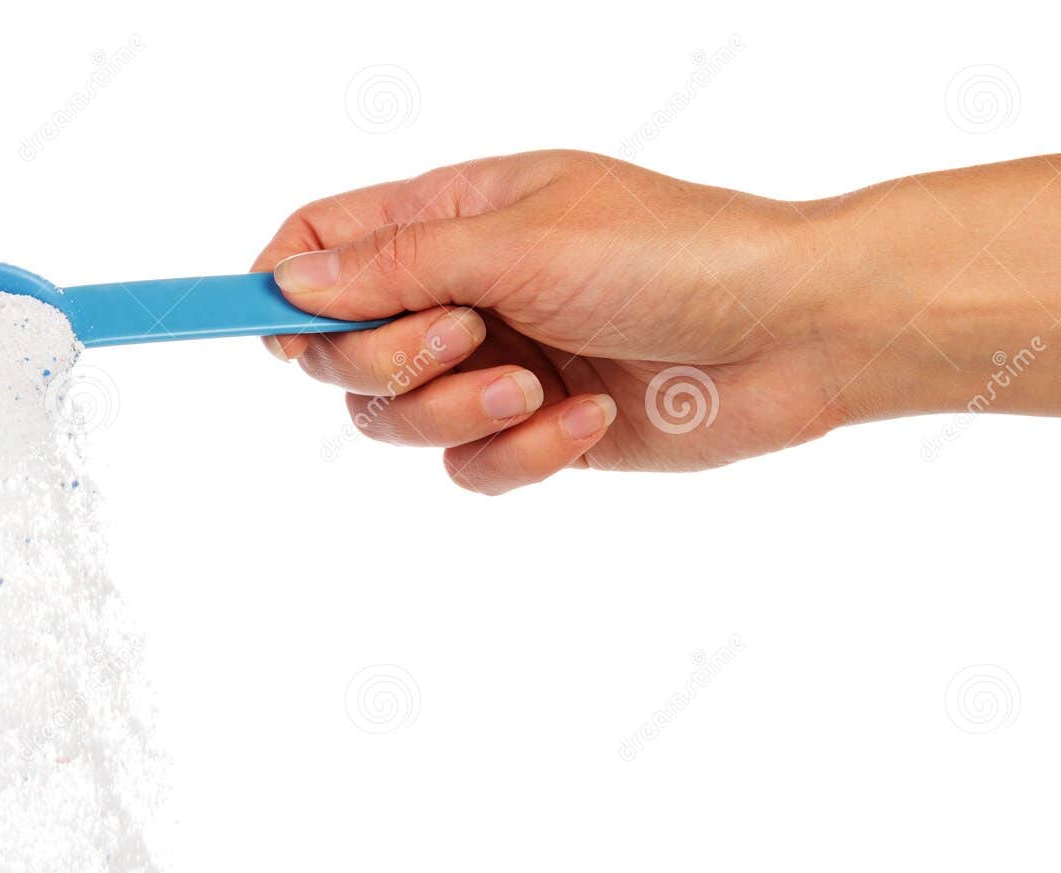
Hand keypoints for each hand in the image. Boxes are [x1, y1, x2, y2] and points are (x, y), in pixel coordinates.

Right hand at [252, 151, 837, 494]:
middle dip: (388, 362)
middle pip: (344, 350)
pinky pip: (473, 468)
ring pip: (400, 422)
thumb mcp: (521, 243)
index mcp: (451, 216)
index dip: (280, 288)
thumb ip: (395, 267)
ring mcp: (499, 364)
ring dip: (459, 415)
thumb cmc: (672, 254)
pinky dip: (522, 454)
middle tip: (462, 343)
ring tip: (538, 387)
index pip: (322, 244)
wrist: (792, 330)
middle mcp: (463, 290)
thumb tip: (286, 283)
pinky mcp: (538, 431)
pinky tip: (588, 419)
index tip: (268, 331)